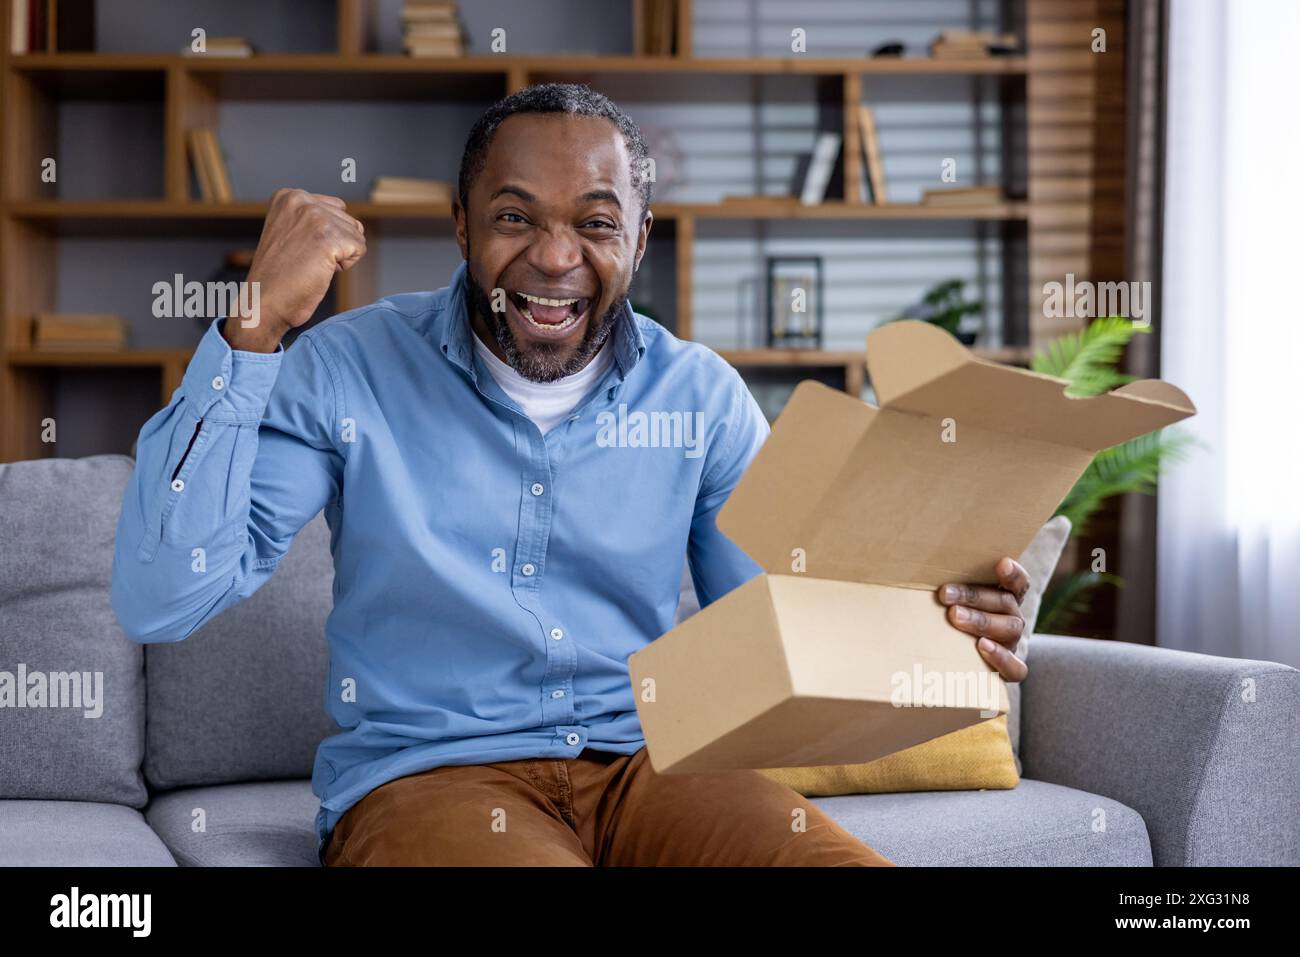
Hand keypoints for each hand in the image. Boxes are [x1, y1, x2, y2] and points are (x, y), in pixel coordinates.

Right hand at [223, 188, 366, 352]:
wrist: (264, 302)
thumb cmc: (280, 276)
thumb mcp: (291, 233)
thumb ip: (315, 220)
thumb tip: (357, 226)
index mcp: (288, 196)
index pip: (335, 209)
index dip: (325, 236)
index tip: (299, 249)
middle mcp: (300, 199)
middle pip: (348, 221)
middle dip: (335, 245)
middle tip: (304, 260)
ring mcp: (314, 216)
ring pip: (356, 234)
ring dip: (340, 255)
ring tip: (310, 264)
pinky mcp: (328, 236)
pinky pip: (359, 249)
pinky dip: (345, 265)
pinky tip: (320, 270)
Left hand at [937, 557, 1029, 682]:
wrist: (955, 665)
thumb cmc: (948, 618)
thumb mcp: (949, 601)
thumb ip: (946, 587)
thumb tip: (910, 565)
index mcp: (1005, 597)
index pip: (1018, 582)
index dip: (1013, 573)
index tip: (1001, 563)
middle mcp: (1012, 618)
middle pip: (1005, 602)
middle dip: (974, 596)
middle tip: (945, 594)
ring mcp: (1012, 643)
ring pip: (1010, 628)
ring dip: (981, 620)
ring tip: (954, 616)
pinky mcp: (1010, 669)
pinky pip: (1016, 667)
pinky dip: (1001, 657)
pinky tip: (982, 647)